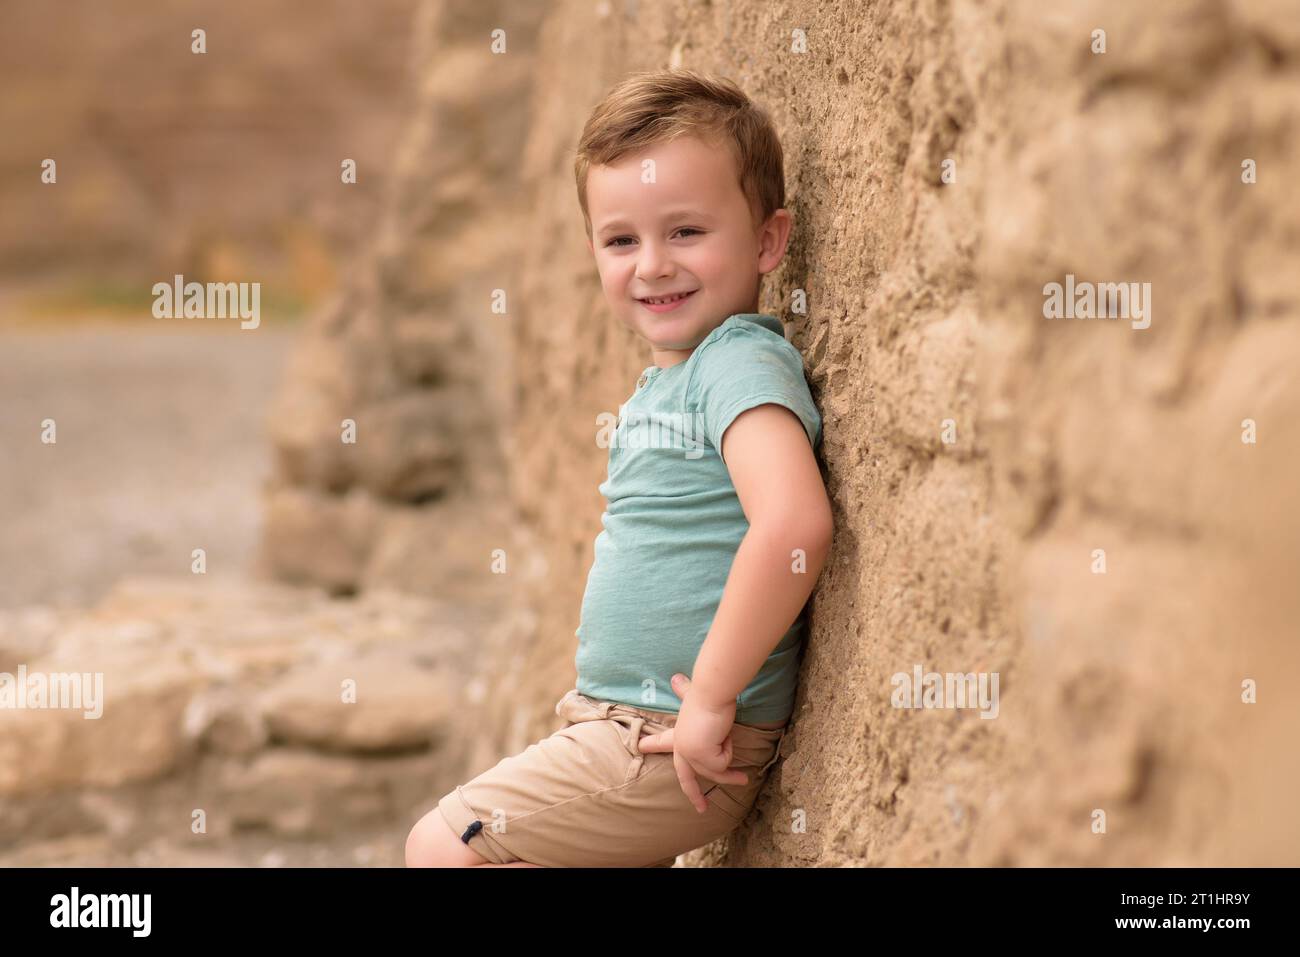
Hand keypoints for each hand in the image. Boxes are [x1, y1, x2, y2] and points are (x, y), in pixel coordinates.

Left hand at [635, 673, 749, 812]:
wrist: (711, 692)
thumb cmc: (706, 694)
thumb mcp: (694, 698)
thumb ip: (685, 690)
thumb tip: (675, 677)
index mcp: (679, 734)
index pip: (662, 741)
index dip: (653, 745)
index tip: (640, 747)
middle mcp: (682, 748)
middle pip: (686, 777)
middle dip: (694, 795)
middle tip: (701, 809)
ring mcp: (691, 755)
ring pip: (716, 772)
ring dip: (731, 772)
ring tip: (743, 779)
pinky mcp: (702, 758)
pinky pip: (723, 764)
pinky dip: (729, 750)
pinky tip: (724, 736)